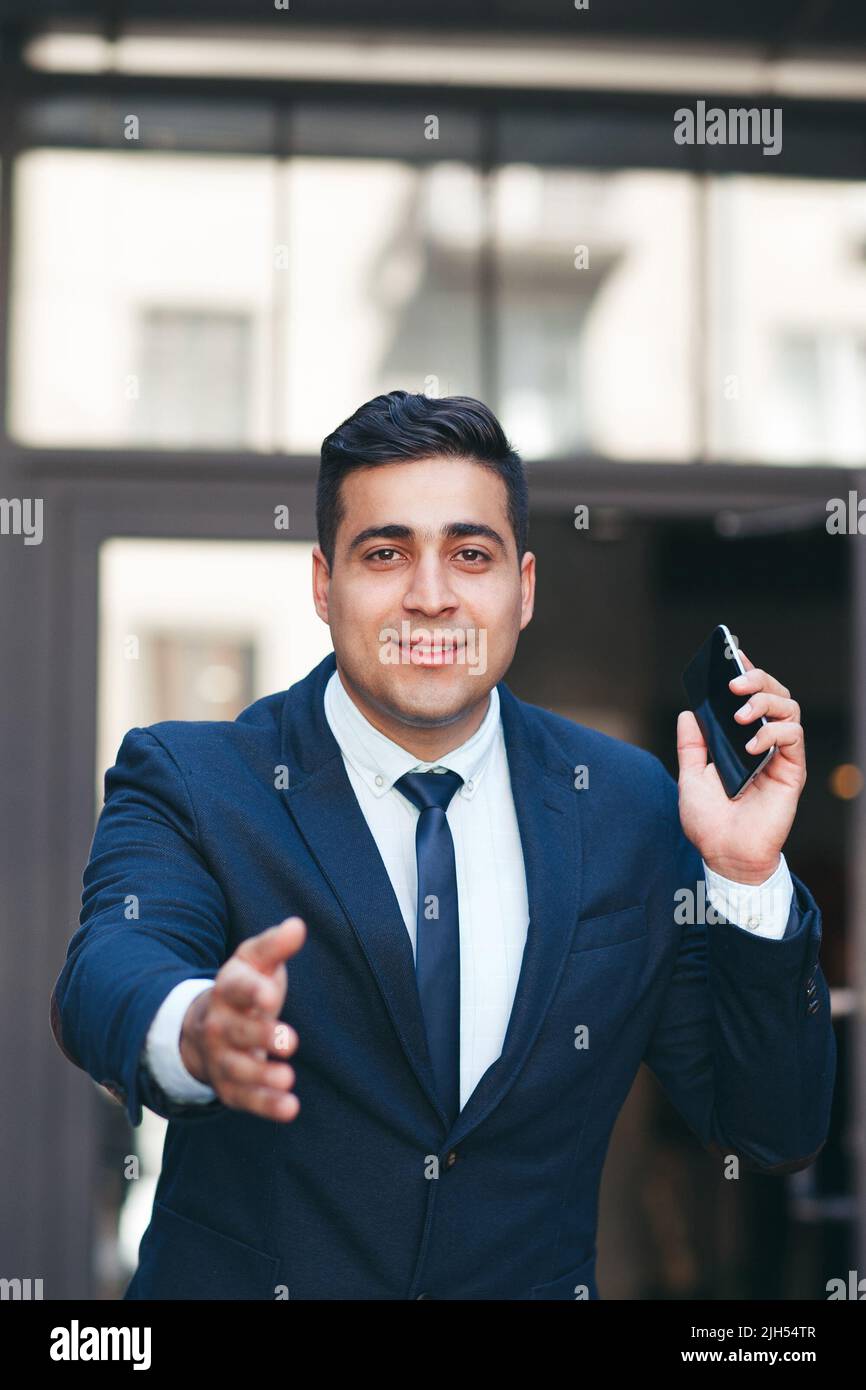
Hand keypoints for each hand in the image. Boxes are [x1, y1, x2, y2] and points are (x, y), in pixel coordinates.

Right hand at [180, 916, 305, 1120]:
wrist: (205, 1028)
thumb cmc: (243, 989)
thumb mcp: (255, 962)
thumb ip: (275, 946)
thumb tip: (297, 926)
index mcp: (227, 989)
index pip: (235, 988)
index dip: (251, 992)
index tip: (269, 996)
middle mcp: (218, 1025)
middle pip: (234, 1032)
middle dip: (259, 1037)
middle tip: (289, 1041)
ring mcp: (220, 1058)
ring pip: (237, 1069)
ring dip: (261, 1076)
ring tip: (288, 1077)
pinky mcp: (230, 1087)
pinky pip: (245, 1099)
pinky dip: (266, 1105)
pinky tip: (290, 1107)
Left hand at [676, 649, 805, 883]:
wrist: (725, 856)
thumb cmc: (710, 822)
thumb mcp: (691, 777)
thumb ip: (692, 746)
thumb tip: (687, 713)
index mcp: (739, 740)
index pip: (749, 697)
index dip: (746, 672)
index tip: (733, 654)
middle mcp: (763, 742)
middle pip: (774, 693)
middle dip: (756, 679)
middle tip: (734, 683)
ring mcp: (779, 755)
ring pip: (789, 707)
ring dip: (765, 701)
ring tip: (742, 713)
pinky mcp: (792, 771)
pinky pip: (793, 736)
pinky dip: (773, 732)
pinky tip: (752, 744)